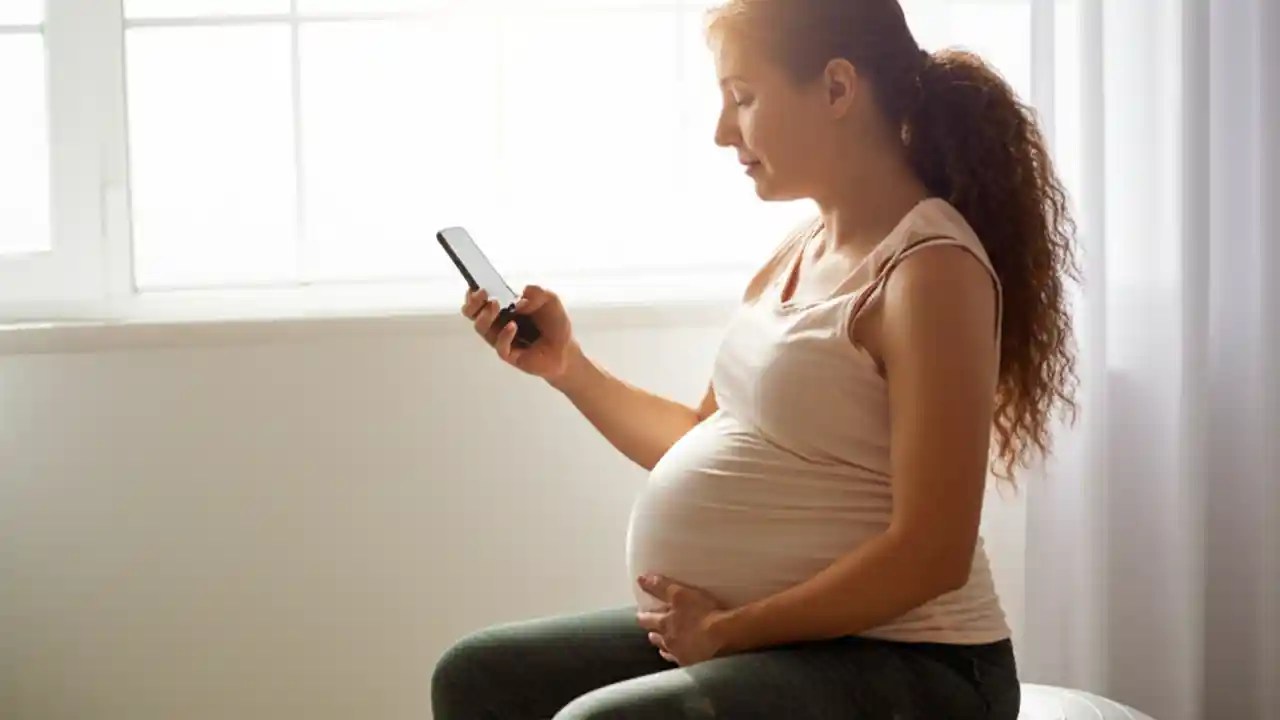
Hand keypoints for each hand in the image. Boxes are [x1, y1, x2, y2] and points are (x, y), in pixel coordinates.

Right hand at [460, 285, 576, 380]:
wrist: (566, 349)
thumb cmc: (555, 324)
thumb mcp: (550, 300)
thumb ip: (538, 292)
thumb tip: (521, 295)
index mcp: (504, 308)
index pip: (481, 299)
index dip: (474, 293)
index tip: (478, 286)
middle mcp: (498, 323)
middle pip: (473, 313)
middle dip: (473, 303)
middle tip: (483, 294)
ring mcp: (501, 339)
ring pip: (481, 328)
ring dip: (485, 315)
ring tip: (494, 305)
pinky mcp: (509, 355)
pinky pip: (499, 346)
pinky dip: (504, 335)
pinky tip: (512, 327)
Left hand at [634, 574, 730, 666]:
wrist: (723, 637)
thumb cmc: (704, 612)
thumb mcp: (681, 593)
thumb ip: (661, 586)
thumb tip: (640, 578)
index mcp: (664, 622)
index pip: (646, 619)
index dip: (643, 615)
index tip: (641, 613)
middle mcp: (668, 640)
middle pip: (655, 636)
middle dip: (651, 631)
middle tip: (651, 628)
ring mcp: (679, 654)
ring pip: (665, 650)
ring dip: (662, 645)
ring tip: (662, 642)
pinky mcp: (691, 664)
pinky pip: (679, 660)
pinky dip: (676, 656)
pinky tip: (678, 655)